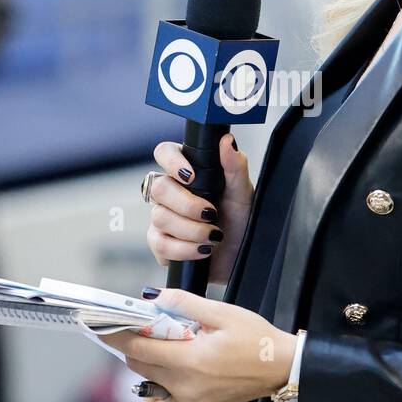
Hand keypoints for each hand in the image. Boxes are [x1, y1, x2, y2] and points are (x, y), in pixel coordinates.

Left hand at [104, 288, 297, 401]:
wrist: (282, 368)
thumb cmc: (257, 339)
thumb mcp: (223, 313)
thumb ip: (185, 303)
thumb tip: (155, 297)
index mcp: (192, 359)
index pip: (139, 347)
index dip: (116, 334)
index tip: (101, 323)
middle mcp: (185, 384)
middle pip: (138, 364)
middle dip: (130, 343)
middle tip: (136, 324)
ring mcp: (189, 400)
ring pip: (145, 382)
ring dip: (142, 362)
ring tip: (157, 345)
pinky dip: (153, 390)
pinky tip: (166, 372)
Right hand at [147, 134, 253, 285]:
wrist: (239, 260)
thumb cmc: (241, 224)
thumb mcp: (243, 195)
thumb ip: (235, 167)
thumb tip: (227, 141)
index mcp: (188, 173)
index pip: (164, 153)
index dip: (172, 162)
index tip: (191, 176)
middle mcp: (171, 193)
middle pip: (158, 187)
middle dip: (187, 204)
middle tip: (211, 213)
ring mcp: (162, 218)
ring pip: (160, 217)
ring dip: (192, 230)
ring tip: (214, 236)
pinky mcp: (160, 245)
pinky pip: (160, 244)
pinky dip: (186, 249)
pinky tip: (203, 249)